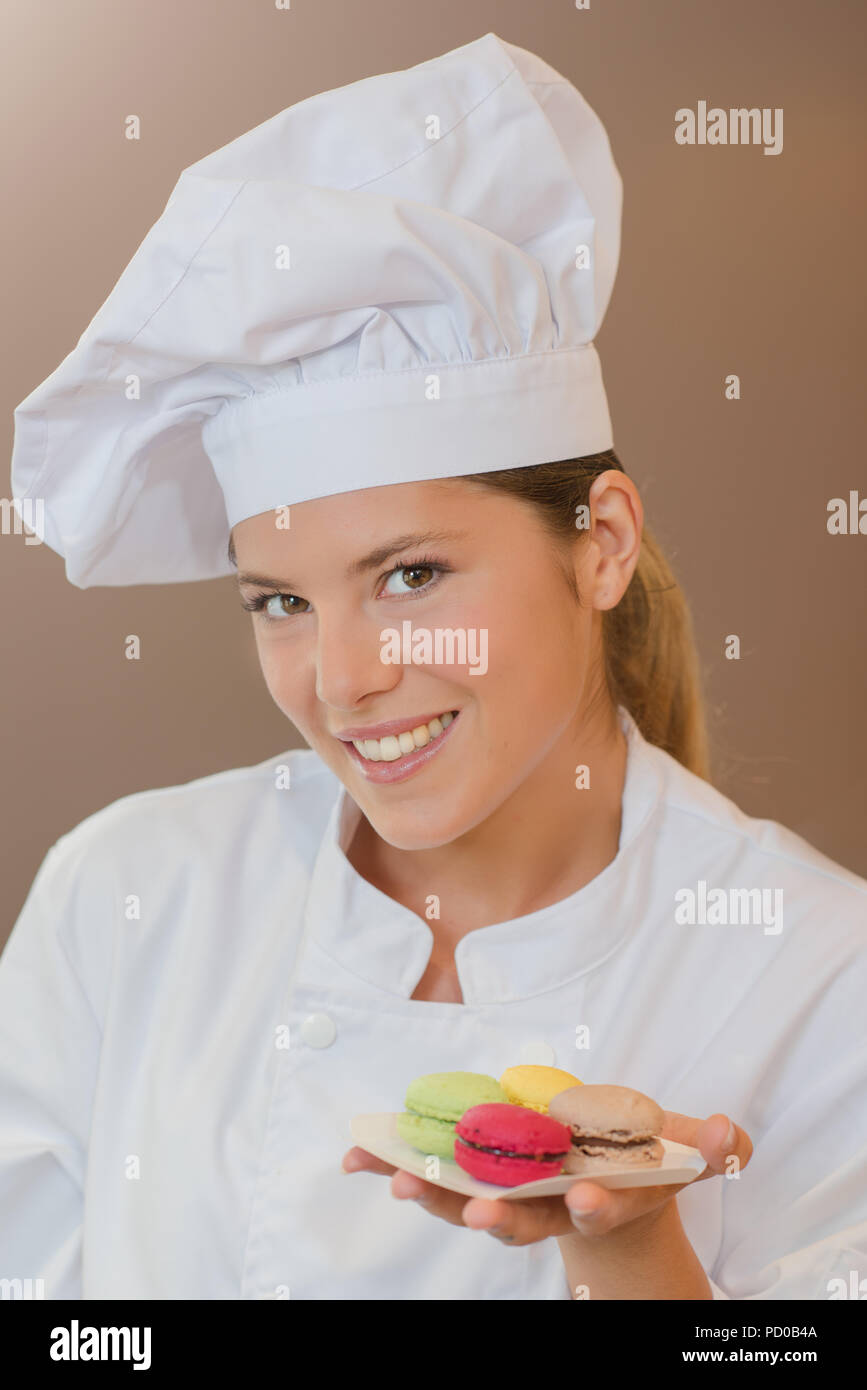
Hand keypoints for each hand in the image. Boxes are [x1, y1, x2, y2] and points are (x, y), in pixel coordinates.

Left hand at [342, 1110, 751, 1245]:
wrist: (604, 1185)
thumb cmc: (640, 1163)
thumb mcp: (683, 1154)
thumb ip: (710, 1147)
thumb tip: (733, 1135)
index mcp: (597, 1198)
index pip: (596, 1210)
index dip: (593, 1207)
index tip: (586, 1201)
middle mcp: (547, 1206)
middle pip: (522, 1219)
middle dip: (501, 1216)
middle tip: (481, 1212)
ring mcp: (507, 1194)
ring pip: (468, 1201)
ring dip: (434, 1193)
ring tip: (397, 1178)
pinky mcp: (473, 1177)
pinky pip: (432, 1177)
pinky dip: (394, 1166)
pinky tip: (355, 1160)